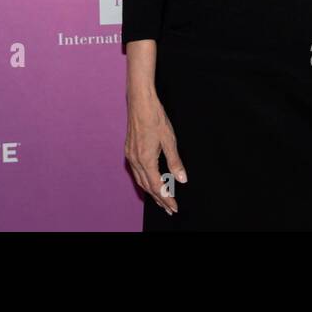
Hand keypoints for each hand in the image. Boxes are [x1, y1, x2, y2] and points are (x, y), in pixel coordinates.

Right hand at [125, 85, 186, 214]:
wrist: (140, 103)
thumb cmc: (156, 118)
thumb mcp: (169, 140)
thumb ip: (175, 162)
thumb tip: (182, 179)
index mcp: (146, 159)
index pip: (157, 186)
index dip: (166, 198)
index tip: (174, 207)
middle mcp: (135, 161)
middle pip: (147, 187)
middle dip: (158, 199)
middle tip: (169, 209)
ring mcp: (130, 156)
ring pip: (140, 181)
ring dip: (150, 192)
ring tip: (161, 200)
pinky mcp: (129, 151)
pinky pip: (136, 172)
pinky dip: (144, 181)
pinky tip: (149, 182)